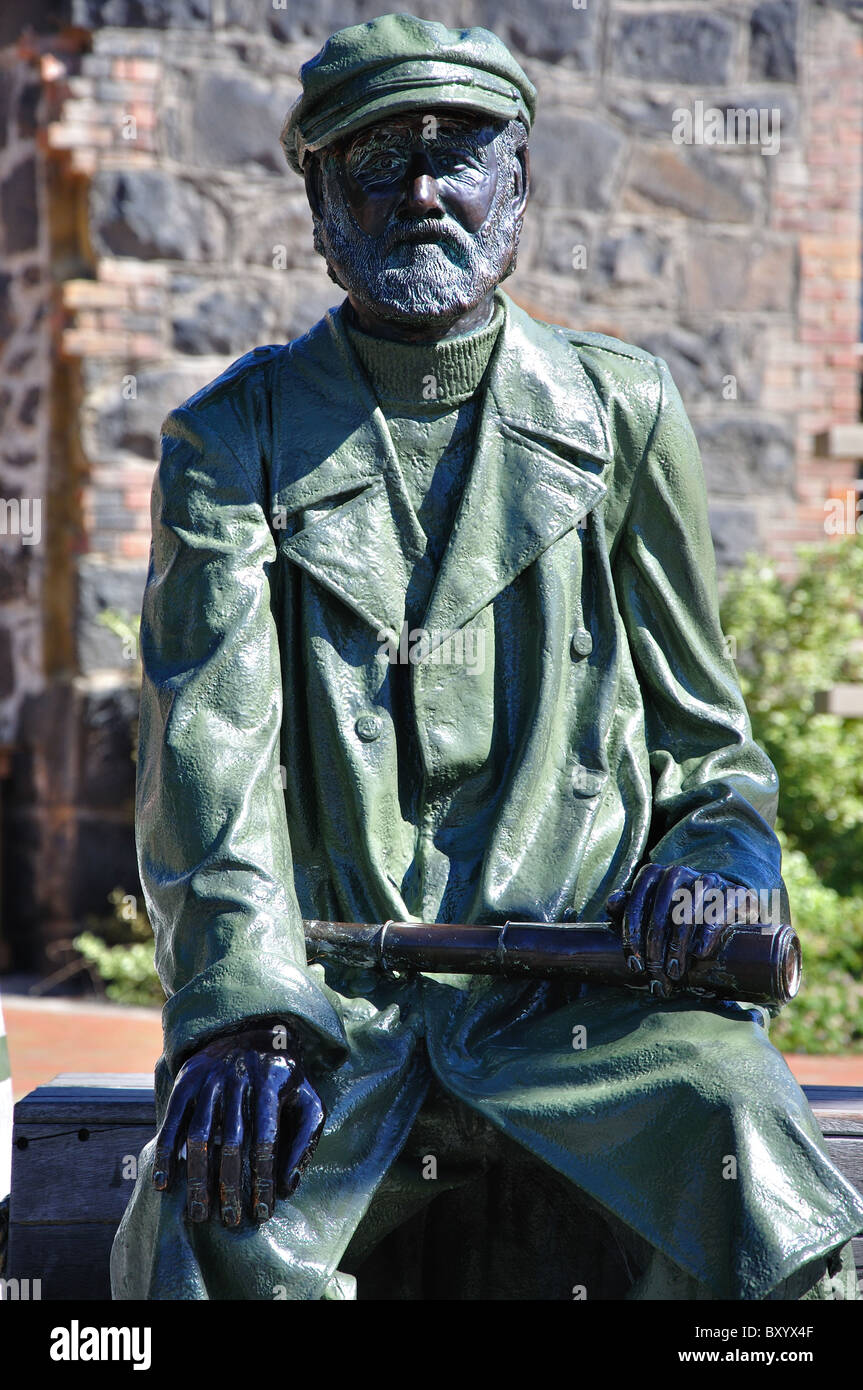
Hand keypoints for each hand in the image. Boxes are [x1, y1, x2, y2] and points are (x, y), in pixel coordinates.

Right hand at [152, 1020, 325, 1226]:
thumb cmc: (284, 1078)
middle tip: (229, 1221)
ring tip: (198, 1213)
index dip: (263, 1180)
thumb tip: (289, 1187)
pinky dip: (165, 1153)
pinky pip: (172, 1119)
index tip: (262, 1212)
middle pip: (231, 1142)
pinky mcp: (186, 1079)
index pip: (266, 1141)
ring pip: (199, 1135)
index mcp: (271, 1085)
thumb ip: (304, 1142)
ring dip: (197, 1178)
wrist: (252, 1027)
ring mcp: (209, 1079)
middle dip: (230, 1186)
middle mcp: (238, 1080)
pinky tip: (164, 1184)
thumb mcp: (308, 1101)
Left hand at [607, 864, 755, 998]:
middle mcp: (677, 873)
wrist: (726, 902)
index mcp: (653, 874)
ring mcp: (706, 879)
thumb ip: (628, 905)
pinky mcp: (732, 891)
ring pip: (684, 918)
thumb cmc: (678, 909)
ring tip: (675, 974)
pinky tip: (698, 954)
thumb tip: (613, 903)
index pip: (635, 908)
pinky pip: (716, 913)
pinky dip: (705, 935)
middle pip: (659, 918)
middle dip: (655, 954)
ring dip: (677, 950)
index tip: (634, 967)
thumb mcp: (651, 906)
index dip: (631, 940)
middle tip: (657, 980)